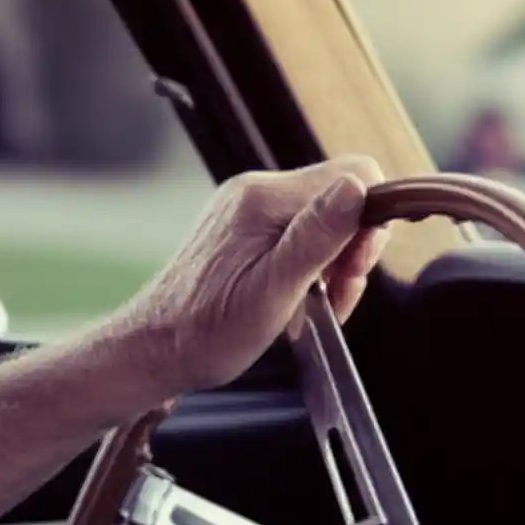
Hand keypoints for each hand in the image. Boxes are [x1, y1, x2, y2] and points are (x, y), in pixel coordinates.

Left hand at [115, 156, 386, 397]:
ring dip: (335, 264)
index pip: (354, 174)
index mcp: (265, 198)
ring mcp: (250, 210)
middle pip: (342, 198)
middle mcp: (257, 192)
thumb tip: (358, 187)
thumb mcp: (274, 290)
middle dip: (353, 249)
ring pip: (326, 220)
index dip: (370, 221)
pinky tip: (300, 300)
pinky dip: (313, 268)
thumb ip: (317, 236)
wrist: (154, 350)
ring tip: (317, 305)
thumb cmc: (207, 331)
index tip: (355, 268)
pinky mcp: (247, 230)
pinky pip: (301, 235)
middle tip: (336, 294)